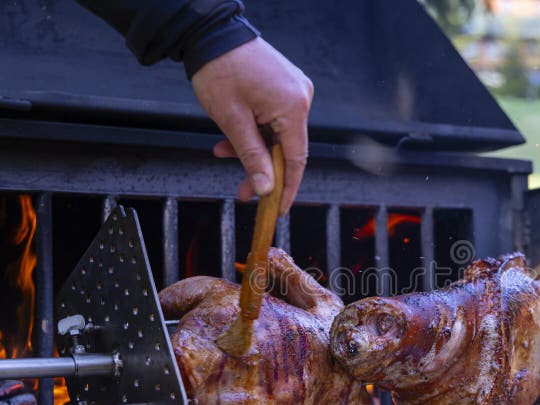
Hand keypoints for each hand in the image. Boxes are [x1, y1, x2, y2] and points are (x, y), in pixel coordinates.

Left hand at [191, 38, 312, 213]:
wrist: (211, 33)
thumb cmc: (219, 71)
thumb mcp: (232, 121)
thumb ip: (252, 158)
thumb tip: (266, 189)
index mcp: (294, 107)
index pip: (297, 160)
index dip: (288, 188)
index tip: (278, 209)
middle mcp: (301, 98)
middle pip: (286, 148)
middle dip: (262, 169)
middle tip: (243, 190)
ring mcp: (294, 90)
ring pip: (277, 134)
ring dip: (253, 148)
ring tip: (223, 152)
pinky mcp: (285, 86)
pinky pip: (274, 118)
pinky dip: (255, 130)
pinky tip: (232, 136)